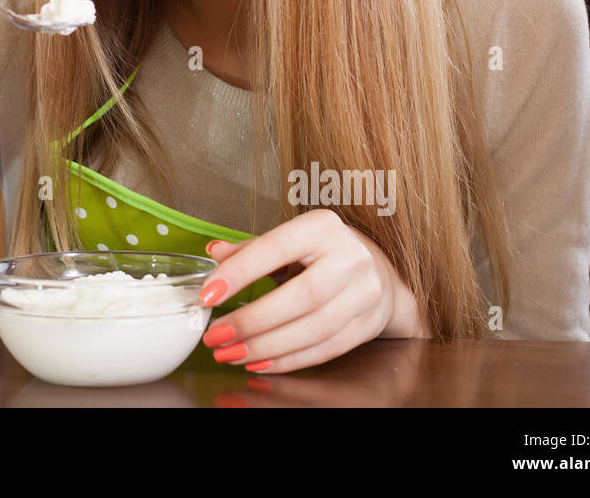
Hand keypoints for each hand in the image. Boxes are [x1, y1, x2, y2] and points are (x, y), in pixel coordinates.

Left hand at [198, 209, 428, 373]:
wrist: (381, 275)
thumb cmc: (323, 254)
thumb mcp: (290, 241)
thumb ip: (252, 249)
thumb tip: (214, 252)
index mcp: (322, 227)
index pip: (276, 247)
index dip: (241, 272)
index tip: (208, 294)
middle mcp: (349, 257)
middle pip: (301, 296)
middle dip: (253, 320)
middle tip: (216, 336)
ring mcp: (364, 293)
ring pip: (315, 328)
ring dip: (268, 346)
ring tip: (232, 353)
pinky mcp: (368, 324)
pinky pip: (327, 349)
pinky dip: (290, 360)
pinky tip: (260, 362)